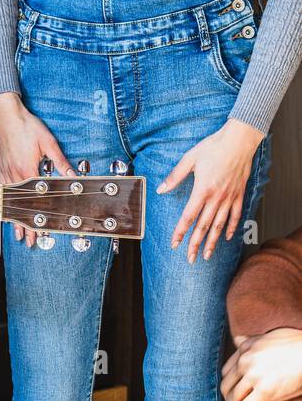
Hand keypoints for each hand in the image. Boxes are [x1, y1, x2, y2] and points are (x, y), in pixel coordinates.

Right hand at [0, 92, 74, 248]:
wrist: (5, 114)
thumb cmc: (26, 126)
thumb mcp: (48, 142)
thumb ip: (61, 162)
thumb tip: (74, 177)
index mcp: (26, 169)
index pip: (34, 200)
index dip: (37, 218)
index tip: (41, 231)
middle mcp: (13, 174)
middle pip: (19, 205)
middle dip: (23, 225)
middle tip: (28, 241)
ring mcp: (5, 171)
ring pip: (10, 201)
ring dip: (13, 217)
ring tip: (17, 233)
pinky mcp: (1, 167)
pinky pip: (4, 191)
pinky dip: (7, 203)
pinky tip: (8, 209)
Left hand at [159, 118, 264, 262]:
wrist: (238, 142)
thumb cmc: (213, 147)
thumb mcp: (189, 160)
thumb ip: (175, 176)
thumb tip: (161, 189)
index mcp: (202, 190)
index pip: (189, 216)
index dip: (181, 232)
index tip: (175, 244)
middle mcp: (217, 197)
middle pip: (204, 226)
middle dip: (195, 244)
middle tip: (190, 259)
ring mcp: (230, 198)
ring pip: (220, 225)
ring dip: (212, 241)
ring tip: (206, 255)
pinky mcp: (239, 195)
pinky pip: (236, 215)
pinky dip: (231, 228)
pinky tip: (226, 237)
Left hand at [221, 328, 301, 400]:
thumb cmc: (295, 344)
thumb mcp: (266, 337)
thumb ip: (250, 341)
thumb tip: (238, 340)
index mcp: (244, 349)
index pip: (226, 372)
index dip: (230, 384)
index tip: (235, 390)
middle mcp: (245, 362)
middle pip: (226, 385)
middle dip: (230, 396)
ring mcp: (253, 376)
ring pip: (232, 397)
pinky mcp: (265, 391)